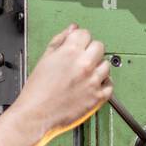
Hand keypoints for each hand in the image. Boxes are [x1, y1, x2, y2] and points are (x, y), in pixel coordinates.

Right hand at [12, 25, 112, 141]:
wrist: (36, 115)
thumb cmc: (37, 92)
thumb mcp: (44, 59)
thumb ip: (59, 41)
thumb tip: (72, 29)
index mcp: (69, 52)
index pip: (85, 33)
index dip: (80, 40)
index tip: (78, 46)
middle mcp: (83, 64)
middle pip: (99, 46)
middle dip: (91, 51)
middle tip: (82, 61)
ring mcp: (92, 81)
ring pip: (106, 65)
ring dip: (98, 68)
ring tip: (86, 76)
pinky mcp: (97, 97)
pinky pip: (110, 85)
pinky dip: (104, 85)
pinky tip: (93, 86)